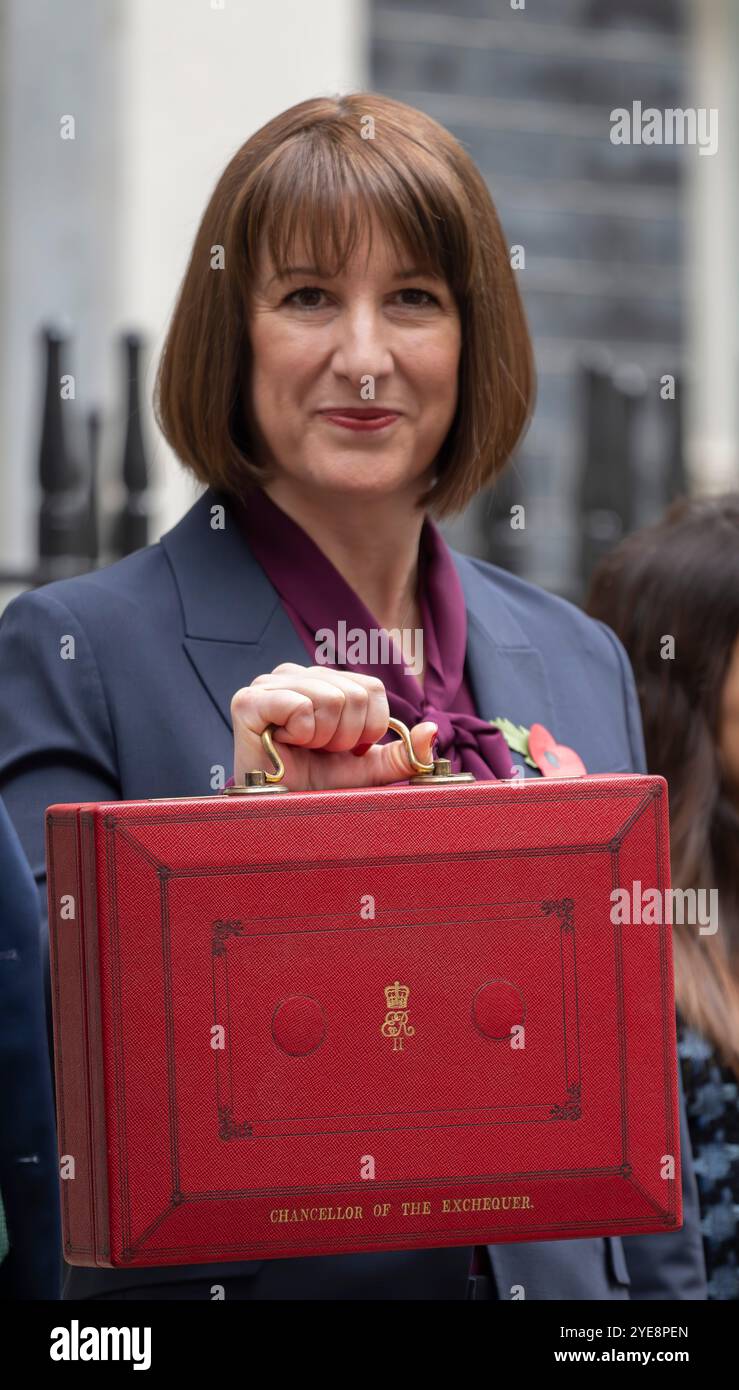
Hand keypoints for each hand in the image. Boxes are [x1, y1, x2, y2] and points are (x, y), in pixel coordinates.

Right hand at [231, 663, 436, 791]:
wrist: (277, 810)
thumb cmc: (316, 785)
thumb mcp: (368, 770)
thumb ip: (402, 753)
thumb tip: (432, 730)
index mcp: (324, 682)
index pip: (372, 689)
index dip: (368, 728)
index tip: (345, 750)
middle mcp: (297, 674)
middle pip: (355, 694)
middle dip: (346, 736)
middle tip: (319, 752)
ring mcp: (270, 684)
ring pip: (332, 699)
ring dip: (323, 738)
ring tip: (301, 749)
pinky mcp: (248, 700)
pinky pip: (300, 706)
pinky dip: (300, 734)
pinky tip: (283, 743)